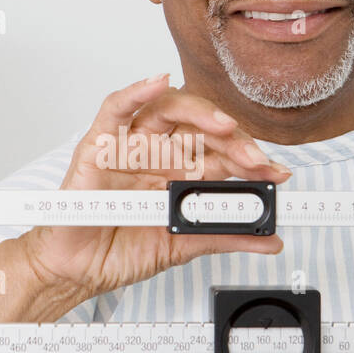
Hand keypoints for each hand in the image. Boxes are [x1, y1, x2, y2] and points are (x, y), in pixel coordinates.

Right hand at [0, 74, 289, 323]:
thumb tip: (269, 238)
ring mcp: (130, 146)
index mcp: (179, 172)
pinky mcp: (99, 145)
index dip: (251, 160)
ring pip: (168, 110)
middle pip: (201, 128)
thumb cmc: (119, 249)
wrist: (77, 270)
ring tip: (223, 130)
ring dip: (200, 116)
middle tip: (256, 161)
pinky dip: (136, 91)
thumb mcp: (183, 246)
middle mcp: (158, 153)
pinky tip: (156, 82)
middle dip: (234, 142)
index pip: (221, 153)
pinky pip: (115, 108)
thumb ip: (224, 236)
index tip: (276, 174)